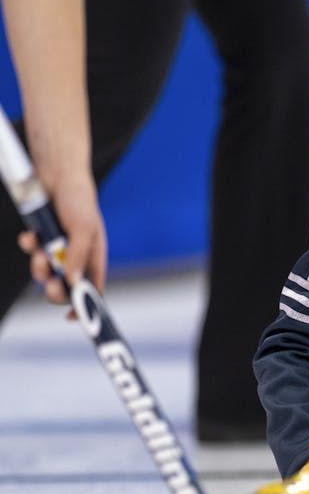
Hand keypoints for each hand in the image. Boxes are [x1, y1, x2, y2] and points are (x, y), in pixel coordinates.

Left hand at [16, 173, 106, 308]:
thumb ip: (78, 257)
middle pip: (66, 287)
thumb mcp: (84, 229)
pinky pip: (32, 253)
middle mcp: (77, 256)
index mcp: (94, 257)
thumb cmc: (79, 201)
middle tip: (50, 287)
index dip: (85, 305)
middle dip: (56, 289)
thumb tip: (73, 283)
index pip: (93, 288)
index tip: (73, 317)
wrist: (56, 175)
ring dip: (40, 268)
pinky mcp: (41, 240)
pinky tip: (30, 236)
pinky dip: (29, 247)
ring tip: (39, 253)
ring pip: (46, 273)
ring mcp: (58, 249)